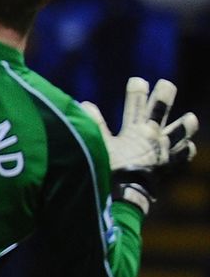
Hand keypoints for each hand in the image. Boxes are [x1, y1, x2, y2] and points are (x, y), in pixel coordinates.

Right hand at [81, 77, 197, 213]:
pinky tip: (188, 147)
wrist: (126, 196)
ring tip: (191, 118)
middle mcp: (153, 139)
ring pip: (179, 136)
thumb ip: (95, 124)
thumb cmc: (109, 170)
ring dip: (185, 126)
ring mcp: (163, 153)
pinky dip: (184, 151)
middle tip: (167, 84)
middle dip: (163, 97)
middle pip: (160, 113)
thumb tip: (85, 104)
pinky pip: (181, 158)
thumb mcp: (99, 145)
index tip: (139, 79)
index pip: (135, 106)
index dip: (137, 92)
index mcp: (136, 131)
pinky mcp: (167, 167)